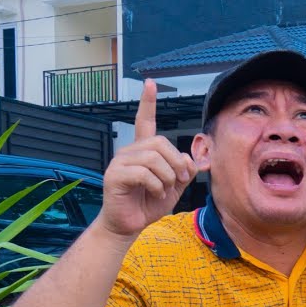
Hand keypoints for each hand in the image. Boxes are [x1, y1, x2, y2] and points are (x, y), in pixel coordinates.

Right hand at [97, 80, 196, 238]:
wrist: (129, 223)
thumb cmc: (149, 203)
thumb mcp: (174, 186)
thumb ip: (184, 170)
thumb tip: (191, 159)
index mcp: (143, 151)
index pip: (144, 121)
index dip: (148, 102)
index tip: (150, 83)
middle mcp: (130, 151)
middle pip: (161, 143)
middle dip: (177, 163)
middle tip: (179, 180)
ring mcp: (120, 162)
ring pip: (154, 158)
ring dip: (167, 177)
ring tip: (163, 189)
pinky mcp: (115, 175)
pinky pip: (144, 173)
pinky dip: (156, 185)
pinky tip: (153, 193)